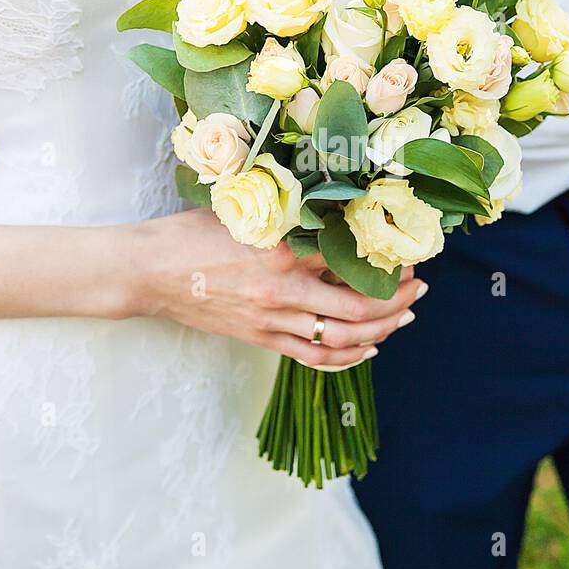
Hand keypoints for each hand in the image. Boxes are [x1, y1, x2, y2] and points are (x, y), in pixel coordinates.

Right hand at [133, 208, 426, 368]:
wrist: (148, 272)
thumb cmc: (192, 233)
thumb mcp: (245, 210)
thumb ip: (291, 216)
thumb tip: (336, 212)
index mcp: (282, 249)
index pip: (350, 259)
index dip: (386, 261)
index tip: (406, 253)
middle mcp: (283, 290)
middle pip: (359, 308)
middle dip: (398, 301)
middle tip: (420, 288)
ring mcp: (272, 320)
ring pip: (342, 338)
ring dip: (382, 331)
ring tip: (404, 317)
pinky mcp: (261, 339)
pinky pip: (313, 357)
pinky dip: (347, 357)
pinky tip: (368, 349)